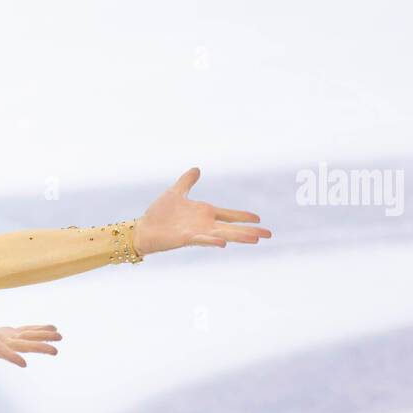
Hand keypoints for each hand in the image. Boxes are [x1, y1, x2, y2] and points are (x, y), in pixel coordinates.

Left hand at [132, 167, 271, 254]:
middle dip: (250, 231)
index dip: (243, 216)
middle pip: (232, 227)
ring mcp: (197, 232)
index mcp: (204, 213)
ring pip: (223, 235)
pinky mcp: (186, 238)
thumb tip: (197, 169)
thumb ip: (187, 181)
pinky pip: (202, 239)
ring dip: (238, 237)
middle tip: (268, 235)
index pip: (229, 215)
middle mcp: (204, 224)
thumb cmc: (159, 214)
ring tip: (255, 239)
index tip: (259, 219)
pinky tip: (223, 243)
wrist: (143, 228)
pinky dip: (212, 241)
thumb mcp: (175, 192)